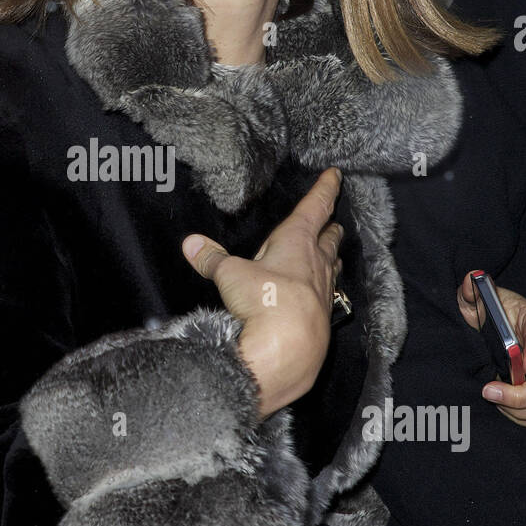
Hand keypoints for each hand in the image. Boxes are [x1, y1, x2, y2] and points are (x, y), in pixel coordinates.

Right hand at [182, 166, 343, 419]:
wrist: (289, 350)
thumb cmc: (265, 300)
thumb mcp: (230, 276)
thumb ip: (212, 258)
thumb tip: (191, 243)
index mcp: (296, 241)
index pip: (315, 207)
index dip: (325, 189)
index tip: (335, 175)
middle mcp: (316, 262)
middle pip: (328, 237)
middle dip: (329, 227)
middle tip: (333, 220)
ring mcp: (323, 291)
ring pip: (331, 266)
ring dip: (330, 257)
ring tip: (331, 254)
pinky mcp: (323, 317)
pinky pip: (327, 295)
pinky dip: (324, 290)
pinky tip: (320, 297)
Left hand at [458, 272, 525, 427]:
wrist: (510, 329)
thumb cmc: (499, 315)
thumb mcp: (485, 300)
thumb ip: (475, 295)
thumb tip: (470, 282)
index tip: (525, 368)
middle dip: (523, 395)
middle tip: (488, 390)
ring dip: (518, 408)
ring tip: (493, 395)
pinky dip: (522, 417)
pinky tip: (504, 403)